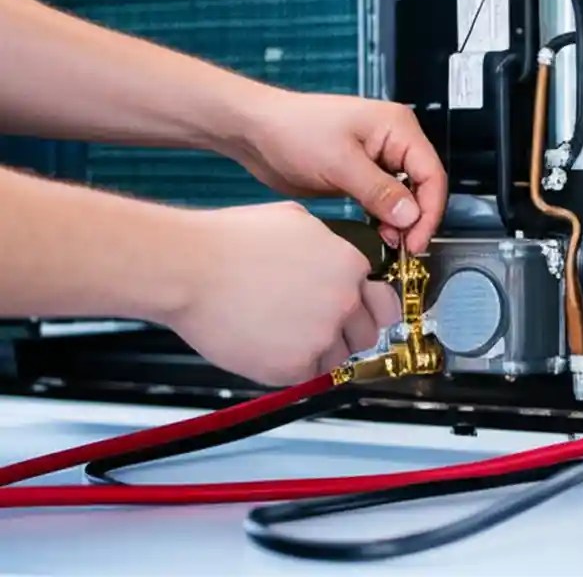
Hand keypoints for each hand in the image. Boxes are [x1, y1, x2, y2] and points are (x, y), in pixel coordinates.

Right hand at [168, 202, 401, 385]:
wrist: (189, 269)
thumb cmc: (230, 241)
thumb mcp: (294, 220)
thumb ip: (329, 243)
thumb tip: (337, 255)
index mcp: (350, 266)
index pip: (381, 298)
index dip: (364, 304)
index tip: (353, 310)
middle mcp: (344, 302)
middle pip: (368, 333)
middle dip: (349, 331)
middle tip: (318, 324)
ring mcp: (321, 337)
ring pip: (339, 358)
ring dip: (320, 350)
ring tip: (284, 331)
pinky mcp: (293, 366)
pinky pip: (309, 375)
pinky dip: (292, 365)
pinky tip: (269, 343)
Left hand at [232, 90, 446, 252]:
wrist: (255, 130)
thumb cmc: (293, 131)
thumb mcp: (339, 163)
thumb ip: (379, 191)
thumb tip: (411, 217)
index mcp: (397, 127)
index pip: (431, 173)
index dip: (429, 210)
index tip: (416, 241)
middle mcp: (394, 141)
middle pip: (422, 186)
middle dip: (416, 219)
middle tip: (404, 248)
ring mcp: (378, 158)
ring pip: (405, 196)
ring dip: (400, 222)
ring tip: (388, 244)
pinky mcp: (362, 174)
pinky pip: (385, 200)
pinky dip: (384, 219)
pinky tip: (377, 234)